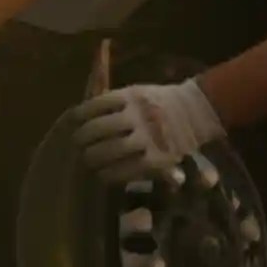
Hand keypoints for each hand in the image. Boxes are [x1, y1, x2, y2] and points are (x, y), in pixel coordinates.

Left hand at [71, 77, 224, 183]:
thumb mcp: (137, 92)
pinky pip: (127, 169)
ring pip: (111, 149)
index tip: (71, 122)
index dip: (79, 116)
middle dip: (83, 138)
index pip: (96, 105)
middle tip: (76, 144)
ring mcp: (147, 138)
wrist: (195, 112)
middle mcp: (137, 116)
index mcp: (131, 96)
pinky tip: (101, 174)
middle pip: (99, 128)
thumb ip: (112, 102)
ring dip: (93, 156)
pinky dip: (110, 173)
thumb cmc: (159, 102)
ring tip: (86, 159)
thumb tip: (80, 114)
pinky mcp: (156, 159)